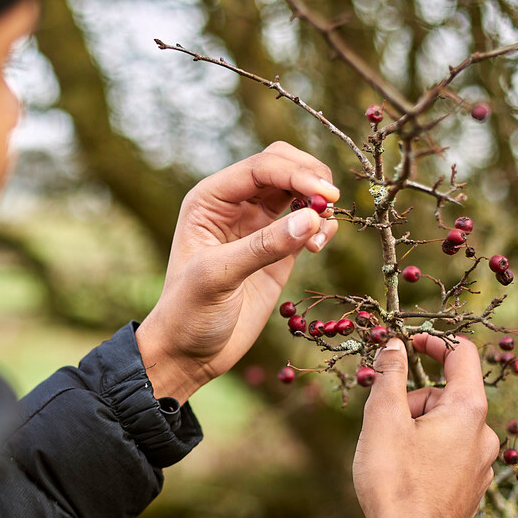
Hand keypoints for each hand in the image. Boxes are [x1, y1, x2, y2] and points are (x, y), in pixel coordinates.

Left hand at [135, 142, 338, 401]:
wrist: (188, 353)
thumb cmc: (189, 313)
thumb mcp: (219, 277)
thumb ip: (263, 246)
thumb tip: (312, 219)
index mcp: (210, 199)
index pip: (260, 167)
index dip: (295, 173)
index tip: (324, 195)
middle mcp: (234, 204)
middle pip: (282, 165)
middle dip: (310, 177)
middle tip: (329, 203)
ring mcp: (257, 225)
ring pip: (298, 189)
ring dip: (318, 201)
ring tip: (321, 234)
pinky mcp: (278, 249)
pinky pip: (307, 221)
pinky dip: (322, 225)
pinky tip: (319, 246)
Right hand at [352, 335, 500, 517]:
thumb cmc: (394, 478)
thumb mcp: (384, 418)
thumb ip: (391, 375)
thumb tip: (395, 345)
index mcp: (468, 411)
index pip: (462, 356)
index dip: (433, 341)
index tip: (405, 343)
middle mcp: (484, 436)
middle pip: (448, 395)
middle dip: (413, 399)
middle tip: (383, 420)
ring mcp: (482, 467)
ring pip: (448, 428)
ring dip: (418, 427)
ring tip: (390, 452)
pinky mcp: (472, 491)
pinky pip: (450, 455)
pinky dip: (427, 452)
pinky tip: (405, 474)